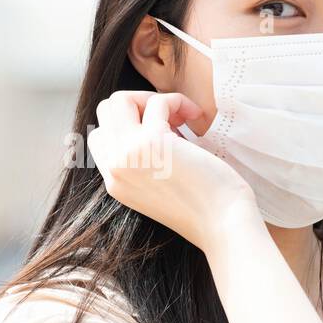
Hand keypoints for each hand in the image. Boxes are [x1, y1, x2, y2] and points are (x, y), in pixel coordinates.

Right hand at [87, 91, 259, 252]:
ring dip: (155, 100)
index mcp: (115, 181)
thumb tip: (149, 119)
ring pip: (120, 100)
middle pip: (106, 112)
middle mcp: (115, 167)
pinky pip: (157, 102)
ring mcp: (128, 154)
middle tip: (171, 119)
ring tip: (183, 118)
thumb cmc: (203, 204)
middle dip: (139, 104)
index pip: (100, 135)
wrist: (222, 223)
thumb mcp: (159, 184)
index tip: (163, 131)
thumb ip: (143, 160)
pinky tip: (196, 117)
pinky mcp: (152, 142)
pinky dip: (178, 102)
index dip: (130, 123)